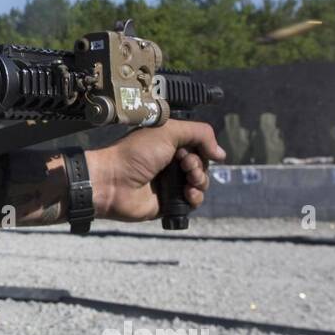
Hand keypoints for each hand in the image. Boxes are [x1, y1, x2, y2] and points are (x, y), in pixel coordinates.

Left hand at [85, 120, 225, 221]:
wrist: (113, 181)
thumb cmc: (135, 153)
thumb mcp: (168, 131)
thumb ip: (199, 133)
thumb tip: (221, 154)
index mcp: (169, 144)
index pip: (198, 147)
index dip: (200, 149)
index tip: (187, 151)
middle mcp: (171, 163)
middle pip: (203, 165)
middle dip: (200, 165)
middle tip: (184, 165)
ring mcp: (170, 184)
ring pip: (201, 184)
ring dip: (201, 181)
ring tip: (188, 180)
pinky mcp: (170, 203)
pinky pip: (193, 202)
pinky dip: (195, 197)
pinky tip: (188, 194)